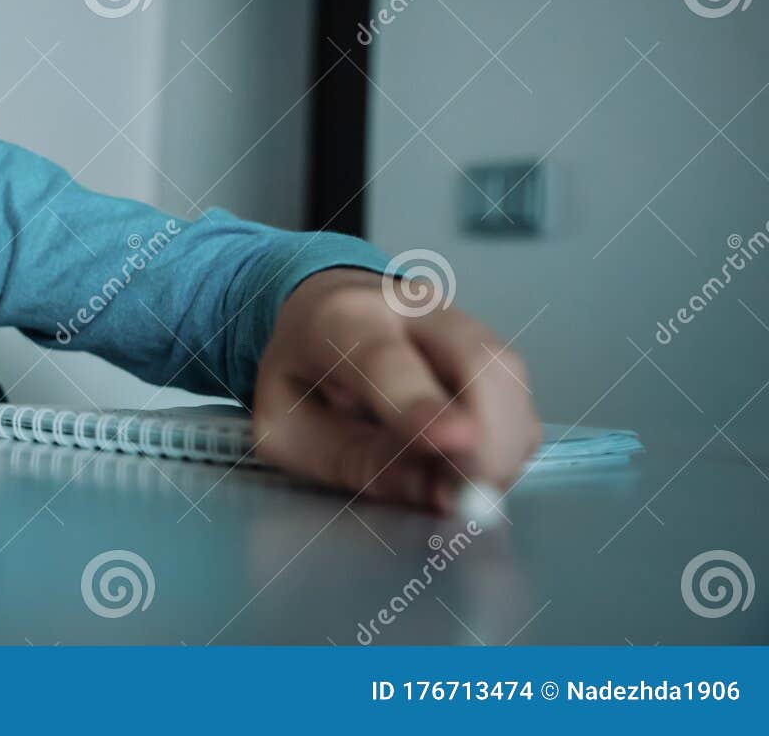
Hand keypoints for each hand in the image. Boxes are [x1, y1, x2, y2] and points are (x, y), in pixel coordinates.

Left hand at [251, 267, 541, 512]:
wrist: (323, 310)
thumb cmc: (301, 377)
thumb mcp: (289, 428)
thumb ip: (352, 460)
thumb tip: (432, 490)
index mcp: (340, 319)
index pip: (385, 360)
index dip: (421, 405)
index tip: (453, 443)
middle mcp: (410, 306)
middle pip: (476, 359)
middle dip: (487, 439)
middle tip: (466, 500)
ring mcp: (458, 320)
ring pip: (509, 379)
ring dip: (501, 447)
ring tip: (460, 487)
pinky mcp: (488, 347)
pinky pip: (518, 398)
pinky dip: (508, 443)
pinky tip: (470, 464)